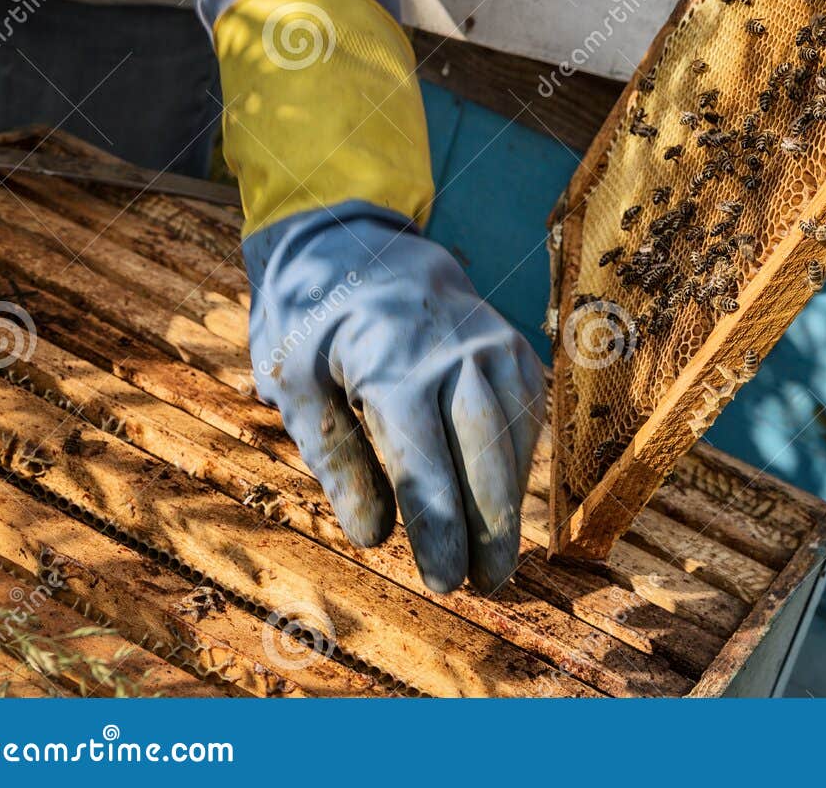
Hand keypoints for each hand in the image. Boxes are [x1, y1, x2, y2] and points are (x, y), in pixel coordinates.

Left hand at [244, 204, 544, 592]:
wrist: (360, 241)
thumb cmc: (316, 320)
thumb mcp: (296, 383)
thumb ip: (334, 458)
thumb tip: (374, 535)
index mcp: (393, 365)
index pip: (427, 467)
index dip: (439, 532)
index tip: (443, 581)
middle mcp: (456, 353)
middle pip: (486, 458)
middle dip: (489, 529)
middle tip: (484, 584)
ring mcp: (494, 344)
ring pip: (516, 437)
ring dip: (511, 503)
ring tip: (496, 559)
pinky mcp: (514, 345)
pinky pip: (528, 412)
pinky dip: (520, 461)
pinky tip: (503, 501)